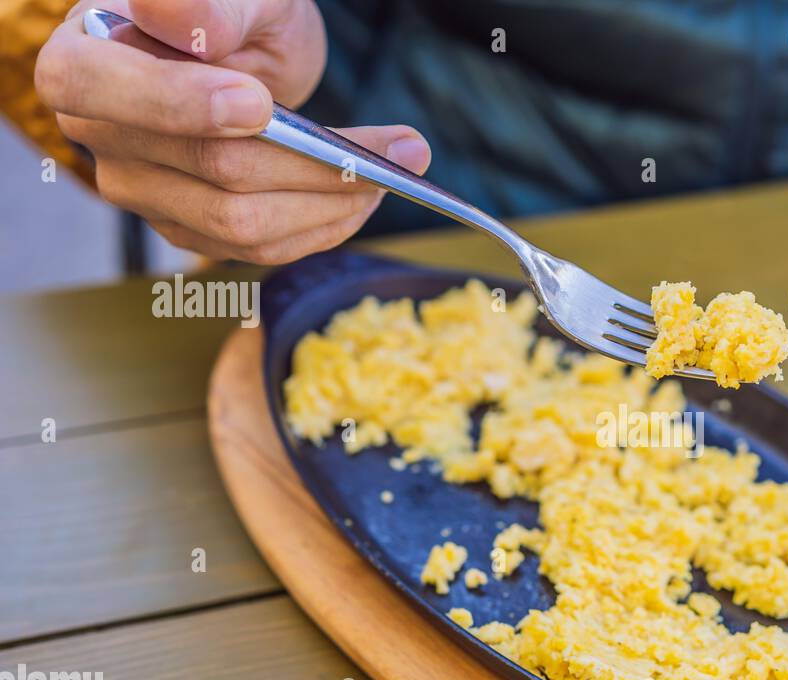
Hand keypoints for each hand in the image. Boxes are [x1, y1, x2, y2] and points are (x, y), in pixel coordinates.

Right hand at [36, 0, 430, 264]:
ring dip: (334, 203)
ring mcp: (141, 189)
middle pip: (211, 167)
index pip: (99, 89)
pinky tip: (363, 196)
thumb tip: (187, 20)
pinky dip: (324, 226)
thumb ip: (215, 1)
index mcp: (86, 54)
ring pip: (242, 223)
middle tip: (403, 146)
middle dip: (316, 162)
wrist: (241, 47)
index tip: (260, 103)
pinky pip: (259, 248)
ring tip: (397, 168)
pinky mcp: (188, 227)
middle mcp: (101, 131)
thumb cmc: (233, 8)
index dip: (180, 104)